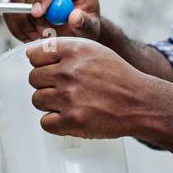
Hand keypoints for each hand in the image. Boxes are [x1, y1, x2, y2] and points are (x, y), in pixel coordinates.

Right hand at [6, 0, 103, 43]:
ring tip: (37, 36)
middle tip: (40, 33)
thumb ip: (84, 22)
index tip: (38, 14)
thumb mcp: (91, 26)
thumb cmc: (84, 22)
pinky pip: (10, 6)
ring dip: (23, 19)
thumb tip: (74, 17)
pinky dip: (16, 23)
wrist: (75, 26)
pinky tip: (29, 34)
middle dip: (32, 11)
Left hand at [26, 38, 154, 137]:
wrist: (140, 103)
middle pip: (33, 78)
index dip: (42, 64)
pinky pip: (45, 122)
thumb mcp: (96, 52)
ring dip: (50, 103)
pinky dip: (56, 122)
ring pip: (37, 100)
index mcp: (74, 51)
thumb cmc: (120, 78)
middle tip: (66, 89)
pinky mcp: (72, 121)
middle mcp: (69, 72)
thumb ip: (66, 50)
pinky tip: (71, 117)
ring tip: (71, 103)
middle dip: (47, 84)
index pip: (35, 55)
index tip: (51, 70)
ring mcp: (69, 97)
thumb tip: (32, 53)